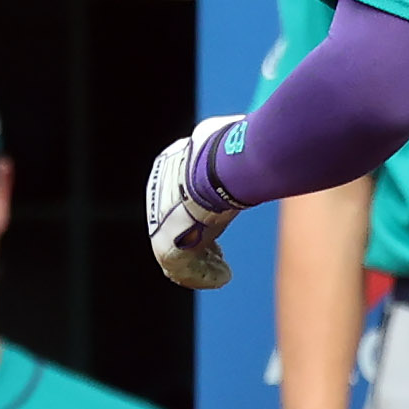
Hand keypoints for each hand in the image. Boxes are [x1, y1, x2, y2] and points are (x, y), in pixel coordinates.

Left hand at [146, 116, 245, 288]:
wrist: (213, 168)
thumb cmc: (226, 150)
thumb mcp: (228, 134)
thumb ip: (232, 141)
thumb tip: (250, 131)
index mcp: (167, 168)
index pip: (179, 195)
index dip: (200, 210)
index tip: (218, 221)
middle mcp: (158, 198)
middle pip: (177, 227)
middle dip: (199, 242)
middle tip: (217, 254)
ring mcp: (159, 225)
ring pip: (179, 252)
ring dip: (202, 263)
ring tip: (221, 273)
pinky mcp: (166, 248)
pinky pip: (183, 269)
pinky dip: (203, 276)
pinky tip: (223, 277)